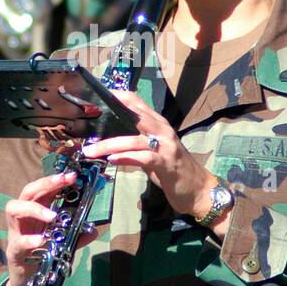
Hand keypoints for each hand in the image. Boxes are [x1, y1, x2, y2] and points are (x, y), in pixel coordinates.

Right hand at [1, 170, 97, 285]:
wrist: (26, 282)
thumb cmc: (41, 256)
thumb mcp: (62, 244)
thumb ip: (76, 236)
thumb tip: (94, 230)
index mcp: (35, 213)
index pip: (42, 189)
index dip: (55, 180)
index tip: (72, 175)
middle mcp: (23, 218)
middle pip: (27, 192)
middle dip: (45, 184)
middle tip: (64, 181)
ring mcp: (15, 233)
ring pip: (13, 209)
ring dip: (34, 208)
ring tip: (52, 216)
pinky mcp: (13, 252)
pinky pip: (17, 242)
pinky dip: (30, 240)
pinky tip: (42, 241)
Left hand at [82, 91, 218, 221]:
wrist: (198, 189)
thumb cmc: (173, 171)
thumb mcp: (152, 152)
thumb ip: (135, 144)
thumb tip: (109, 141)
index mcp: (158, 124)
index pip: (136, 102)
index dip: (116, 96)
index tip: (95, 98)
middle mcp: (162, 130)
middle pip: (134, 115)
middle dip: (110, 114)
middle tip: (88, 116)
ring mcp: (166, 146)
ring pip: (134, 139)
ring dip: (109, 145)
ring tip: (90, 150)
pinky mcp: (166, 163)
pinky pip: (143, 157)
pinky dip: (125, 158)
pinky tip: (112, 161)